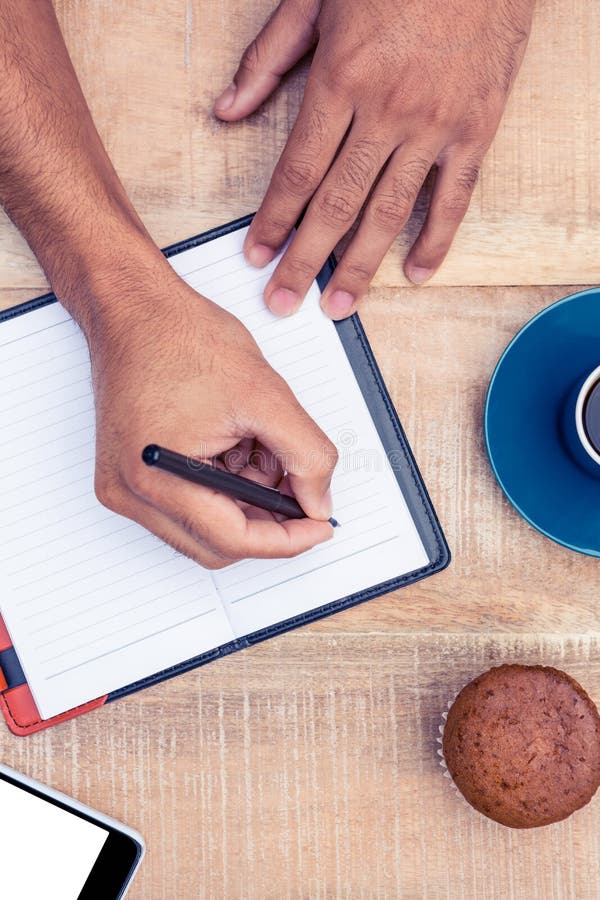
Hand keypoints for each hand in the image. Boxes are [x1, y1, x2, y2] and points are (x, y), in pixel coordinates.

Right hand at [82, 253, 336, 568]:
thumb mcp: (266, 395)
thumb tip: (319, 503)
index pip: (232, 540)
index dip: (287, 539)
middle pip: (217, 544)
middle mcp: (129, 492)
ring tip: (260, 447)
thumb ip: (306, 455)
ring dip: (247, 500)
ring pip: (206, 527)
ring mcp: (126, 487)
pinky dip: (225, 486)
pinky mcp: (131, 475)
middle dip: (267, 519)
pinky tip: (236, 445)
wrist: (135, 310)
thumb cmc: (181, 337)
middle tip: (301, 488)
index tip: (320, 526)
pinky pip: (189, 505)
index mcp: (155, 477)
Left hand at [215, 0, 533, 317]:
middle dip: (305, 261)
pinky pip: (454, 198)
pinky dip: (436, 240)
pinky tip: (417, 273)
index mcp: (341, 79)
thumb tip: (227, 110)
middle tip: (283, 303)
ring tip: (337, 306)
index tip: (257, 257)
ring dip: (360, 266)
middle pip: (337, 205)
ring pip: (390, 212)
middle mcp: (386, 111)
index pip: (298, 171)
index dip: (274, 220)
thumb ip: (269, 58)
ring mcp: (435, 124)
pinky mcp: (477, 128)